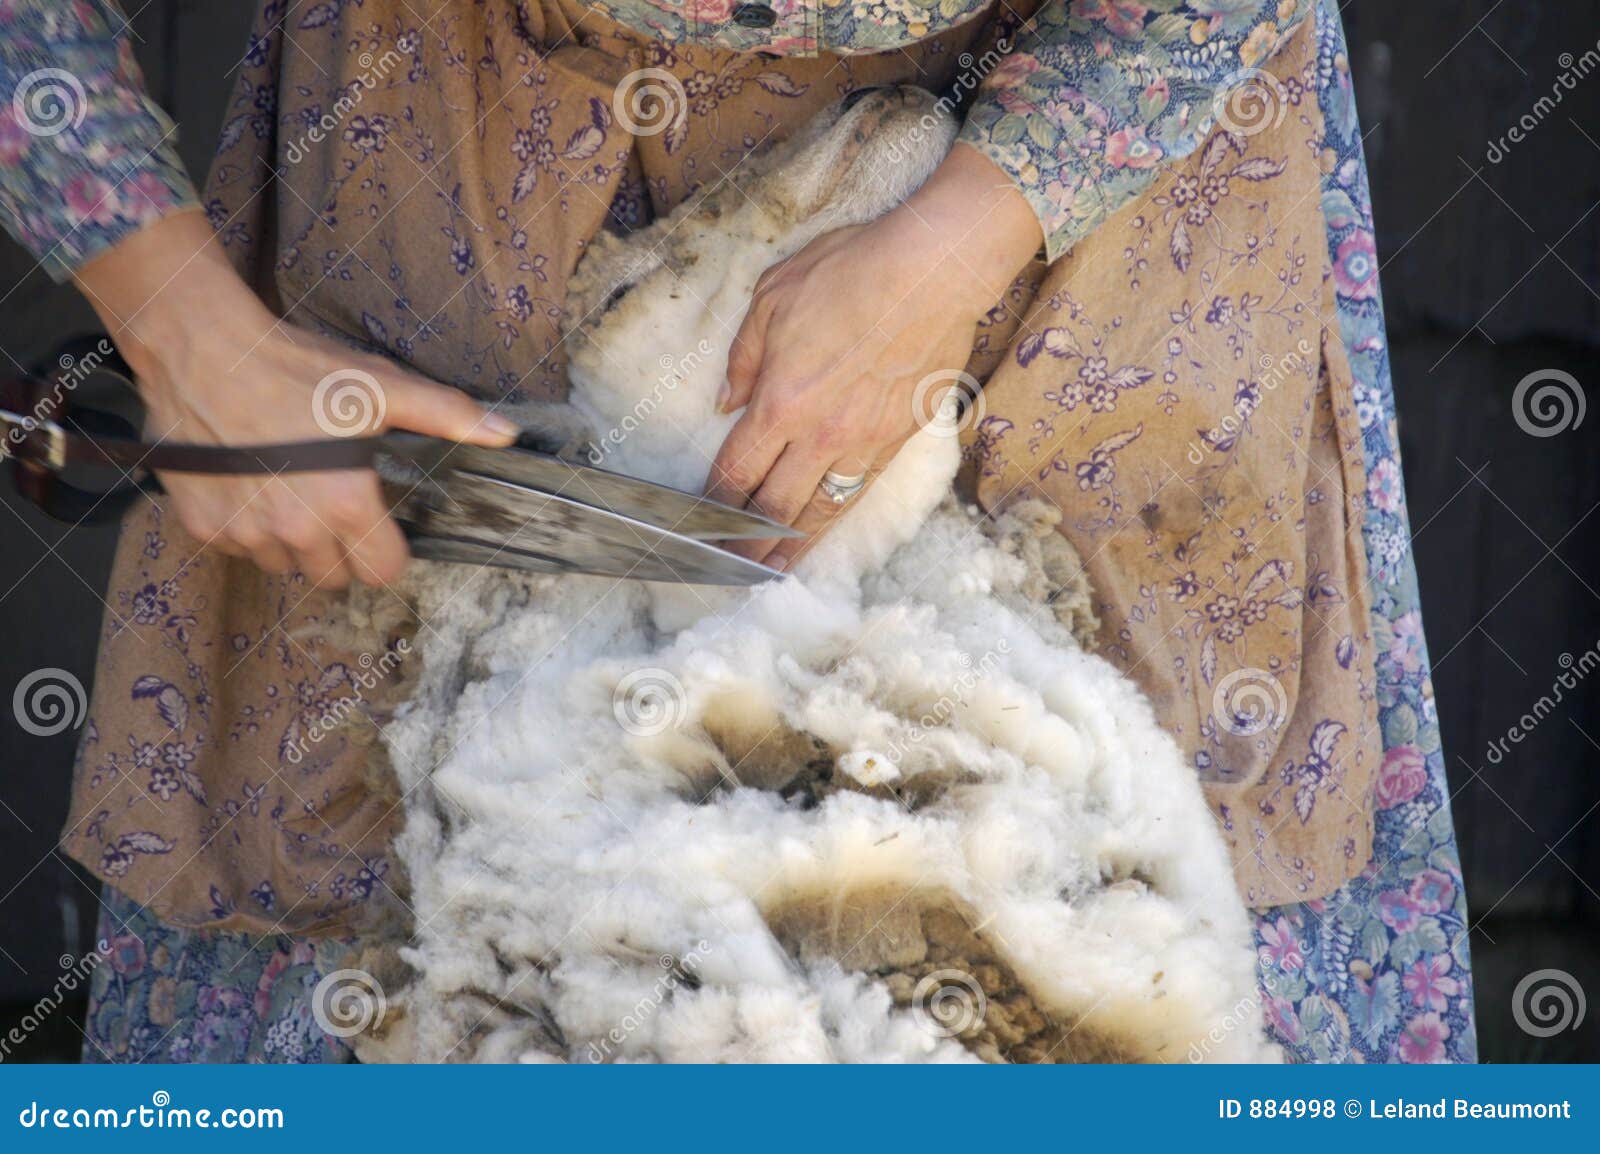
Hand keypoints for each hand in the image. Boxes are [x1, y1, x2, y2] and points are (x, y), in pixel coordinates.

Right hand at [73, 211, 516, 588]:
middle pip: (334, 576)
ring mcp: (246, 534)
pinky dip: (250, 528)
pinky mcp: (203, 527)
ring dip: (295, 541)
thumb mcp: (381, 386)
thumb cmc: (296, 367)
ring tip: (293, 488)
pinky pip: (240, 548)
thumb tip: (506, 434)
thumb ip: (447, 414)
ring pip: (286, 565)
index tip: (381, 524)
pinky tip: (253, 484)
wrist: (204, 351)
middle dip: (342, 550)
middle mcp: (295, 530)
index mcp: (345, 504)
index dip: (388, 551)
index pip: (382, 572)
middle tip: (336, 502)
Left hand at [705, 144, 1042, 569]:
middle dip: (747, 541)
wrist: (931, 274)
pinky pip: (859, 490)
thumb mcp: (773, 297)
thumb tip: (727, 401)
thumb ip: (743, 356)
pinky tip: (826, 529)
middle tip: (729, 566)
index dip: (715, 502)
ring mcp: (862, 443)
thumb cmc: (850, 273)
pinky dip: (837, 517)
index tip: (699, 524)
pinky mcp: (898, 440)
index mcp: (779, 400)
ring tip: (774, 569)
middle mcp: (818, 434)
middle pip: (774, 505)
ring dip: (793, 545)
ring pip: (821, 511)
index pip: (737, 469)